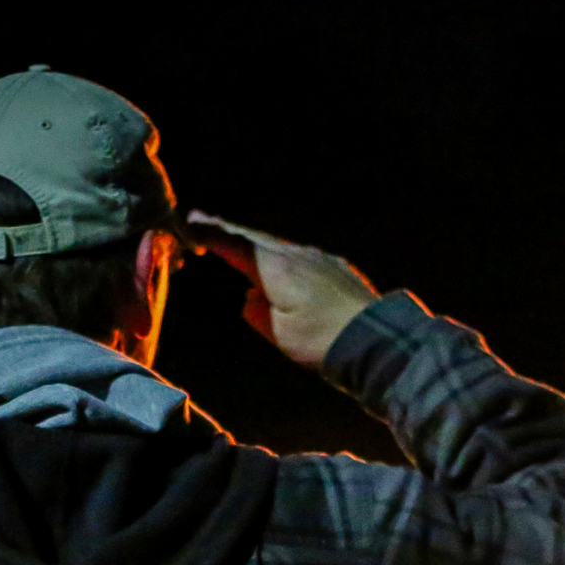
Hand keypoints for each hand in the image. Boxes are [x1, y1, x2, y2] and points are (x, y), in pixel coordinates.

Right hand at [187, 212, 377, 367]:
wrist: (376, 340)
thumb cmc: (322, 341)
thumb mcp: (280, 334)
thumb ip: (258, 313)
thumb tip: (249, 298)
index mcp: (276, 268)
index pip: (236, 244)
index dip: (211, 233)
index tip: (188, 224)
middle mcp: (297, 254)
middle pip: (255, 238)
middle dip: (228, 233)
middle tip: (203, 226)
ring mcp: (319, 258)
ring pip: (277, 247)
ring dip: (254, 246)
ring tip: (236, 248)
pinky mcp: (335, 267)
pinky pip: (297, 255)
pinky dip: (278, 257)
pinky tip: (277, 269)